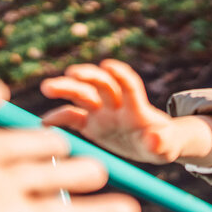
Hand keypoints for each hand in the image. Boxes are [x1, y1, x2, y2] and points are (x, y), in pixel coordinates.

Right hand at [41, 60, 211, 166]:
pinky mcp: (90, 124)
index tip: (108, 65)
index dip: (120, 74)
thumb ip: (161, 142)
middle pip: (101, 84)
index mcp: (137, 108)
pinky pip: (71, 118)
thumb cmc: (164, 144)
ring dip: (66, 88)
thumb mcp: (167, 147)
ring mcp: (101, 112)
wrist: (154, 146)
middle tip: (71, 73)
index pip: (129, 85)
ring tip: (47, 87)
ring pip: (82, 95)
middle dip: (87, 77)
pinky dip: (58, 118)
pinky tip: (44, 122)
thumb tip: (154, 139)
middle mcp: (117, 105)